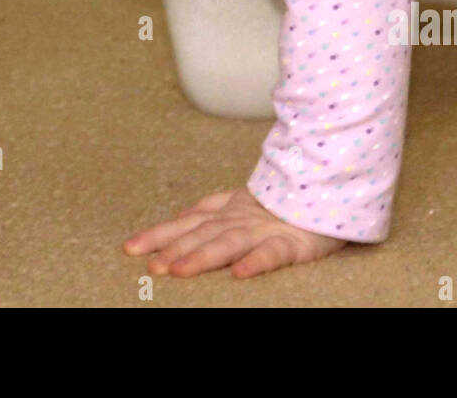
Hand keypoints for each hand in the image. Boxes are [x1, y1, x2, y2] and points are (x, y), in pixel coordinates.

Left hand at [122, 185, 347, 279]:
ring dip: (203, 256)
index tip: (130, 247)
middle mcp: (240, 220)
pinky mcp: (294, 242)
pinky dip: (256, 262)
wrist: (326, 182)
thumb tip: (180, 216)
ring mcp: (265, 230)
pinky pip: (274, 253)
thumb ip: (211, 208)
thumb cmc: (282, 199)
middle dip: (174, 249)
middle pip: (202, 234)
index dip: (159, 233)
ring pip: (230, 243)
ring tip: (179, 271)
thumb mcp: (241, 200)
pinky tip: (239, 274)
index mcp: (226, 211)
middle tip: (150, 266)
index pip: (187, 223)